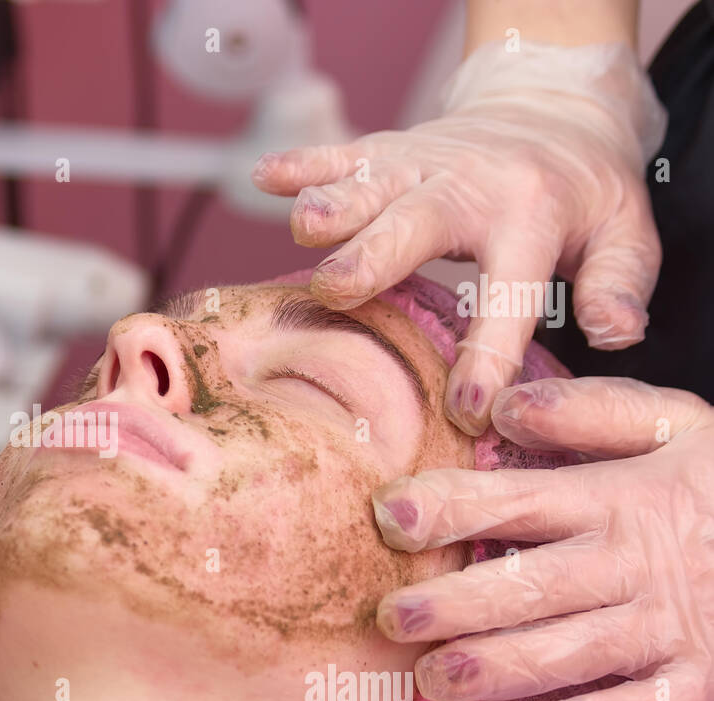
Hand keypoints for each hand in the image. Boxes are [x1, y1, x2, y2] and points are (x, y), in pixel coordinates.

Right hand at [252, 42, 665, 434]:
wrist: (550, 104)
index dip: (489, 353)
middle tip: (339, 288)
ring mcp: (421, 162)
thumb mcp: (626, 232)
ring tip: (303, 228)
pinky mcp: (386, 149)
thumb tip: (616, 334)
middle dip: (376, 254)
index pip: (509, 293)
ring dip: (334, 202)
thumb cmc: (582, 189)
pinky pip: (338, 151)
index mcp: (530, 215)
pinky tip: (263, 179)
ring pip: (369, 182)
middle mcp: (469, 184)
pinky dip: (299, 164)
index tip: (467, 407)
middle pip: (416, 222)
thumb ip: (619, 282)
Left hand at [370, 377, 713, 700]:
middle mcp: (632, 564)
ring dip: (504, 665)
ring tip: (437, 678)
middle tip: (392, 616)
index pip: (517, 500)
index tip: (389, 513)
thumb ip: (591, 413)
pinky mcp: (704, 678)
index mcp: (616, 498)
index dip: (451, 506)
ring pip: (573, 649)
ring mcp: (670, 625)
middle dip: (457, 601)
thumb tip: (502, 408)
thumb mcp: (677, 424)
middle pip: (531, 583)